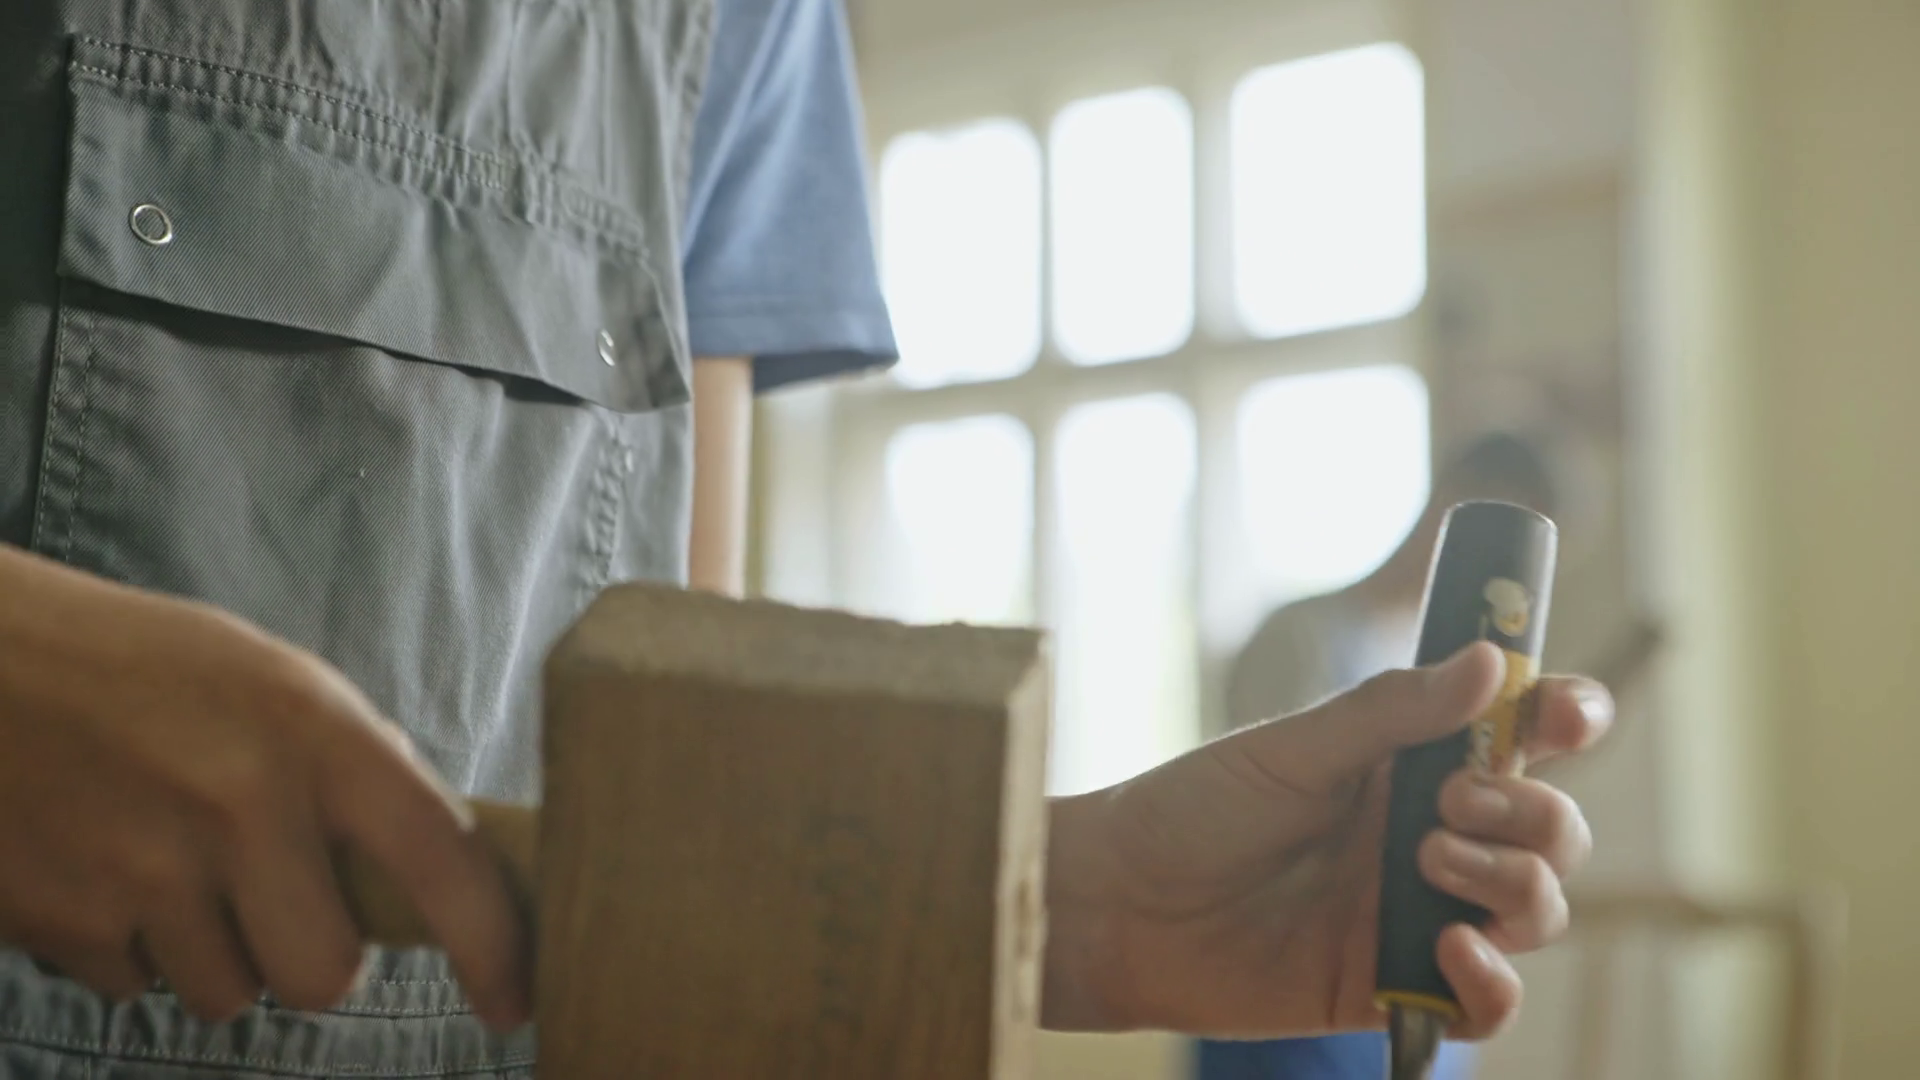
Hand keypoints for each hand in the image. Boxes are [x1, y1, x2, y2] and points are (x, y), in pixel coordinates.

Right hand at [0, 546, 529, 1027]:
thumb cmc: (145, 669)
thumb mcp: (278, 685)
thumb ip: (359, 769)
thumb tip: (447, 860)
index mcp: (316, 733)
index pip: (443, 859)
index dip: (493, 946)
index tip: (515, 999)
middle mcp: (242, 803)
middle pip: (325, 975)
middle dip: (307, 956)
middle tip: (273, 896)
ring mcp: (148, 869)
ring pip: (230, 995)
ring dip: (216, 952)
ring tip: (173, 861)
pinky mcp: (67, 920)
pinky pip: (140, 989)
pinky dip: (134, 949)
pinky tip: (108, 866)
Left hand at [1040, 642, 1611, 1039]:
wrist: (1121, 904)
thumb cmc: (1194, 811)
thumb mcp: (1292, 748)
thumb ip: (1391, 712)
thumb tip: (1493, 660)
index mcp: (1410, 766)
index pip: (1522, 738)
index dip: (1565, 718)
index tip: (1565, 713)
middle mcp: (1431, 837)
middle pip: (1551, 829)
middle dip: (1533, 812)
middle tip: (1451, 800)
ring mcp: (1418, 914)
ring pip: (1538, 908)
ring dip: (1512, 881)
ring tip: (1427, 857)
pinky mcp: (1394, 987)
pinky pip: (1489, 1004)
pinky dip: (1494, 983)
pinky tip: (1450, 949)